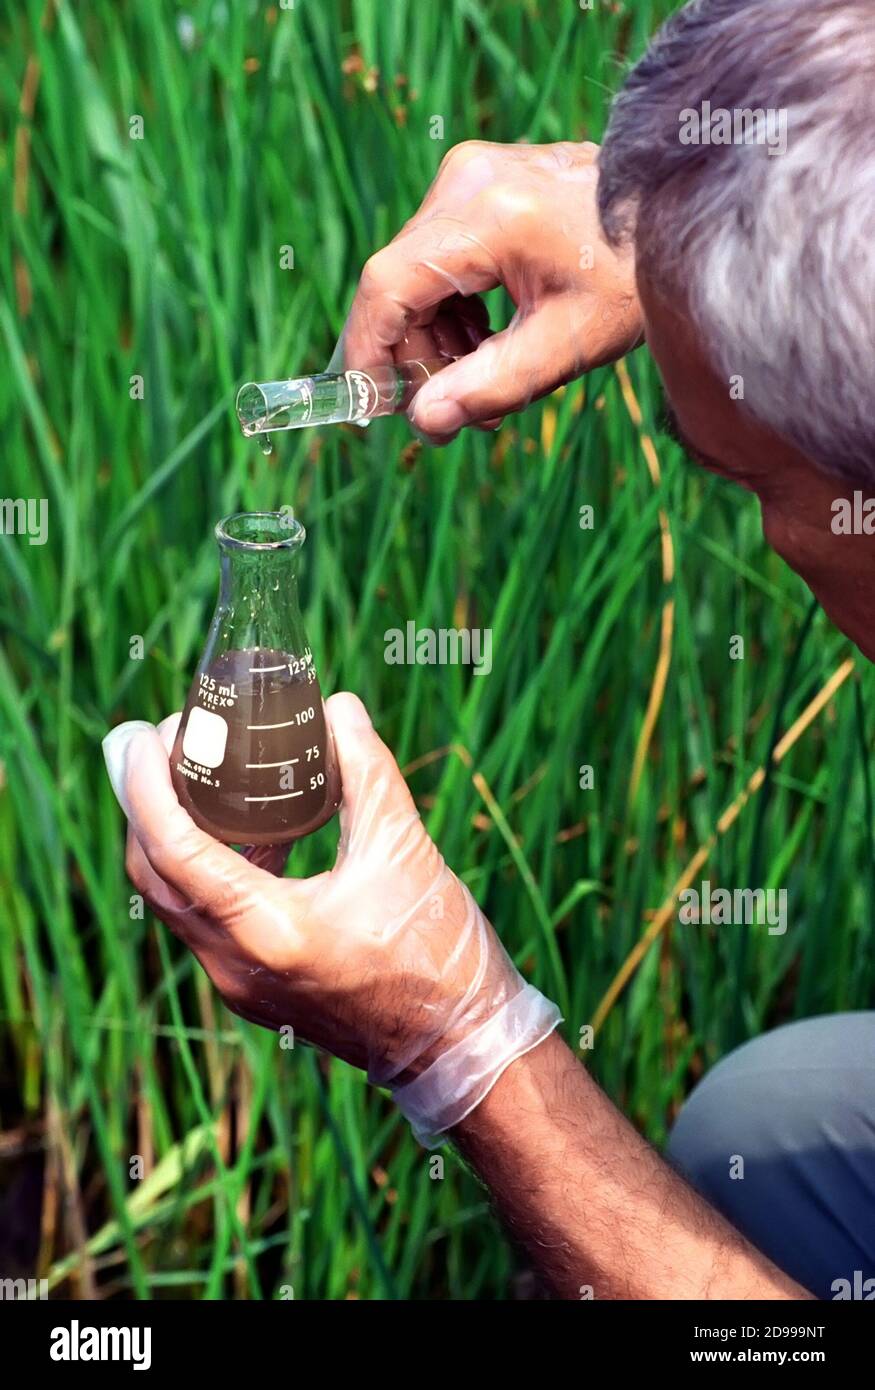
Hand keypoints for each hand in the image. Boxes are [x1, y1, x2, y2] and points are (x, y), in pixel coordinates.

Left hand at [103, 694, 559, 1140]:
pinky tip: (250, 832)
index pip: (173, 849)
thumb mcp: (406, 852)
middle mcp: (236, 966)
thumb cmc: (441, 957)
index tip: (141, 730)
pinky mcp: (255, 992)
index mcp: (268, 932)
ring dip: (169, 835)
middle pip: (153, 875)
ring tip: (196, 775)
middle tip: (157, 740)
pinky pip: (206, 921)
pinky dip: (206, 870)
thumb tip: (339, 709)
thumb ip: (368, 772)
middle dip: (142, 803)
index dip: (146, 784)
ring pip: (173, 901)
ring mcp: (240, 986)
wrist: (462, 1049)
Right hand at [339, 140, 642, 441]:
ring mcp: (470, 174)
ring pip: (413, 273)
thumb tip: (424, 423)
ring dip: (434, 337)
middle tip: (454, 411)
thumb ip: (489, 388)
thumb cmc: (631, 280)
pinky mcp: (478, 182)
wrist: (677, 217)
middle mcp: (466, 181)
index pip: (387, 287)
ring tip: (482, 379)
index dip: (368, 352)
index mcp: (489, 215)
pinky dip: (450, 307)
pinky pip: (436, 255)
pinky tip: (488, 338)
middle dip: (415, 356)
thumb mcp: (565, 347)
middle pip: (397, 282)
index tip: (367, 406)